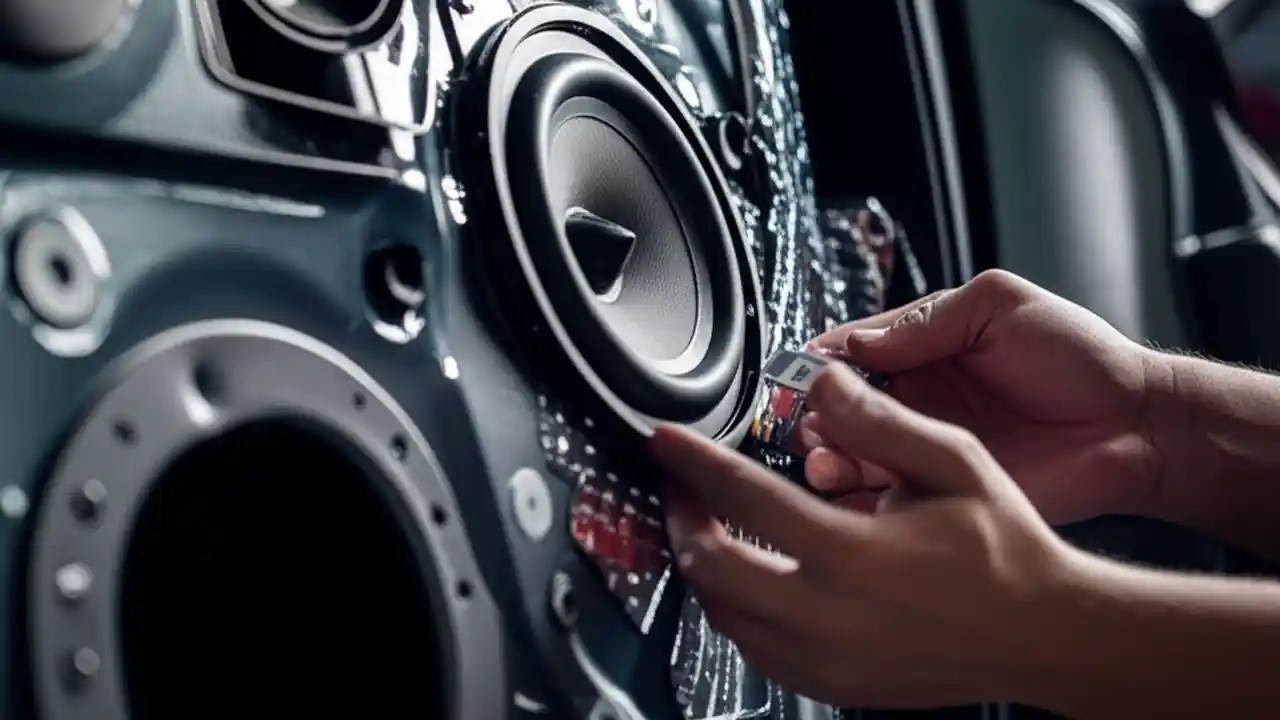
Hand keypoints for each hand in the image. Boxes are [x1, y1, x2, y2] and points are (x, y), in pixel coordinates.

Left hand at [651, 365, 1079, 708]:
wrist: (1044, 633)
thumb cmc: (1004, 547)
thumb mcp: (953, 461)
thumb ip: (878, 421)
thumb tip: (821, 382)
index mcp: (857, 556)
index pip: (743, 500)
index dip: (693, 462)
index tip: (665, 441)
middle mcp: (832, 619)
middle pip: (711, 570)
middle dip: (681, 521)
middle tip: (681, 486)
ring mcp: (828, 662)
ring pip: (724, 616)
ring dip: (704, 566)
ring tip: (708, 525)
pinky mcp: (833, 686)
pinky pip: (755, 650)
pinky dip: (736, 609)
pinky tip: (747, 577)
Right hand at [804, 270, 1168, 524]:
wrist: (1132, 427)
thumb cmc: (1077, 356)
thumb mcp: (999, 307)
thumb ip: (926, 321)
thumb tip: (858, 342)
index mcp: (919, 349)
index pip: (848, 352)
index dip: (816, 366)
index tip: (796, 381)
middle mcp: (914, 398)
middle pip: (836, 409)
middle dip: (813, 419)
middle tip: (814, 430)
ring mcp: (924, 446)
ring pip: (850, 456)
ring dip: (828, 460)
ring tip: (829, 465)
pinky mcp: (940, 492)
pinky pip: (883, 501)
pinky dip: (856, 504)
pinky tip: (850, 498)